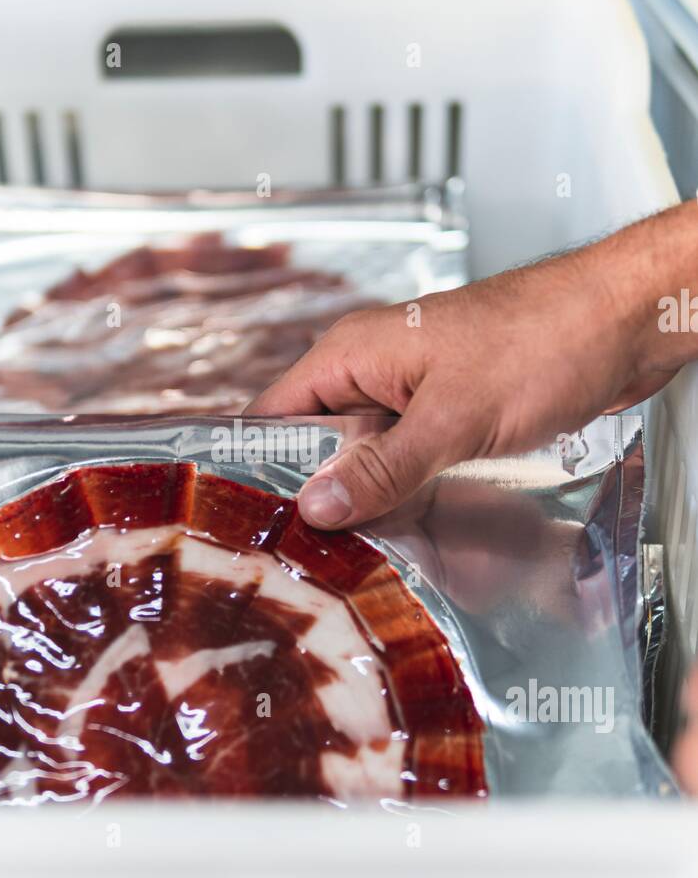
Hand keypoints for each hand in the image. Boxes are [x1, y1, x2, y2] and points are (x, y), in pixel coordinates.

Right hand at [246, 203, 697, 527]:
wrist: (624, 320)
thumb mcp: (452, 418)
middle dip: (311, 494)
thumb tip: (316, 505)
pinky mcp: (446, 409)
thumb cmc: (544, 342)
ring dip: (360, 495)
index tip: (254, 528)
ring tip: (346, 552)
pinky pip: (403, 455)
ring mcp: (410, 390)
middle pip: (313, 442)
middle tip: (302, 557)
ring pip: (361, 454)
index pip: (272, 415)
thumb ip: (381, 467)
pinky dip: (399, 488)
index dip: (256, 470)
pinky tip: (400, 526)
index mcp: (352, 353)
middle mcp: (372, 369)